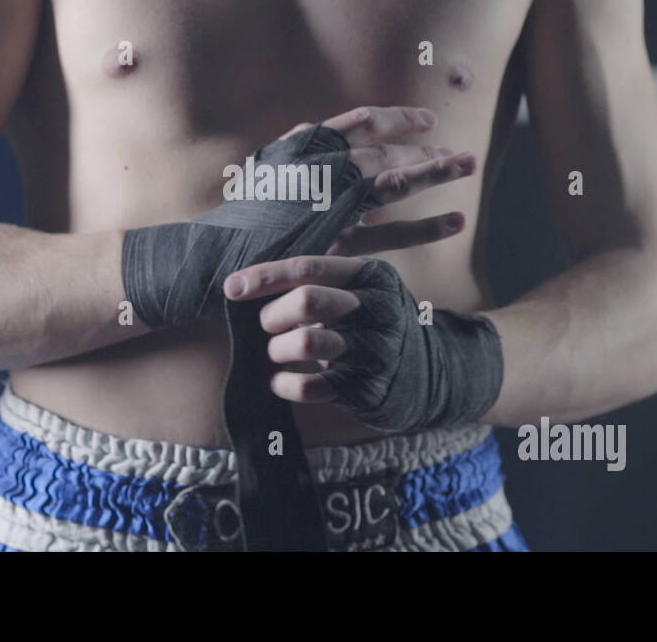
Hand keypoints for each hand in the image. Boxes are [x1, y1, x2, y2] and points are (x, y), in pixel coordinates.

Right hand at [122, 106, 476, 327]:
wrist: (209, 258)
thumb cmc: (237, 222)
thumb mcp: (267, 176)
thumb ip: (300, 162)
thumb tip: (323, 148)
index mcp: (302, 148)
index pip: (359, 122)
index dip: (396, 119)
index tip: (425, 122)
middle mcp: (319, 168)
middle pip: (384, 151)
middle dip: (422, 150)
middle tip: (454, 155)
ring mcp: (329, 202)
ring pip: (394, 181)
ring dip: (434, 171)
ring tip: (468, 167)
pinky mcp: (336, 239)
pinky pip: (391, 231)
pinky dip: (425, 226)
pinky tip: (455, 221)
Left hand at [224, 255, 503, 431]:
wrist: (424, 377)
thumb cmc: (370, 324)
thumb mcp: (360, 290)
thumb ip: (315, 279)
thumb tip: (243, 280)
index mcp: (373, 276)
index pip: (310, 266)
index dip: (266, 276)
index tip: (232, 288)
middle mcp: (380, 309)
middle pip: (309, 299)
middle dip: (274, 313)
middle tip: (266, 324)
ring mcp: (377, 351)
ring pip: (306, 343)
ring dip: (278, 349)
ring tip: (276, 351)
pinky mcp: (368, 389)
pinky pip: (310, 387)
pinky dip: (285, 384)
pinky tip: (281, 381)